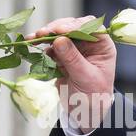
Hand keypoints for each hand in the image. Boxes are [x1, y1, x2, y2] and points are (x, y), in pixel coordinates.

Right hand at [23, 15, 115, 132]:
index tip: (59, 30)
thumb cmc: (94, 95)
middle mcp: (89, 43)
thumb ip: (73, 59)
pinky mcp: (62, 54)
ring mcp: (75, 47)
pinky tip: (34, 46)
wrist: (85, 110)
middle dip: (56, 28)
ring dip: (45, 35)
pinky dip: (42, 45)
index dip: (74, 25)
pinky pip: (51, 46)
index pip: (90, 27)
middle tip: (41, 33)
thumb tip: (59, 40)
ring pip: (60, 34)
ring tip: (33, 39)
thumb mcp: (85, 77)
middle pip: (72, 26)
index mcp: (102, 45)